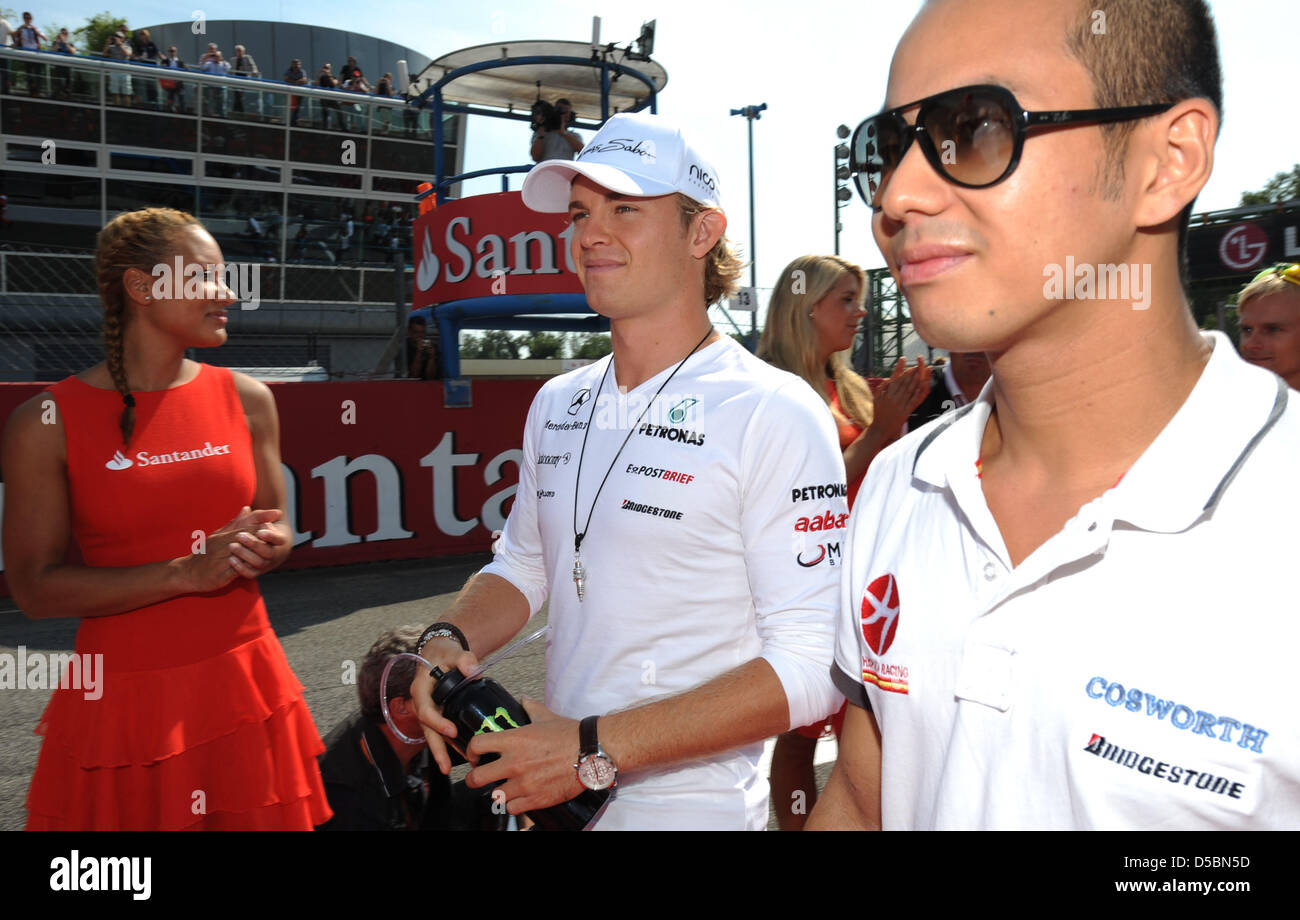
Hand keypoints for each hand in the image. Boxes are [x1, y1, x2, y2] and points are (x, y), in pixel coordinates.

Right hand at [177, 505, 283, 592]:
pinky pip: (232, 571)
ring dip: (253, 549)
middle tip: (277, 529)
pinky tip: (253, 566)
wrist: (186, 572)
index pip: (245, 525)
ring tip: (268, 546)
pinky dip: (242, 567)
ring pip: (239, 553)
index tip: (277, 513)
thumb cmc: (205, 553)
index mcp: (223, 536)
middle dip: (261, 532)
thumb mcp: (218, 536)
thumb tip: (247, 508)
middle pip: (244, 537)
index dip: (261, 519)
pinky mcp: (219, 575)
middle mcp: (222, 546)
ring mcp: (220, 561)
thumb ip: (234, 524)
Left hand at [228, 512, 290, 579]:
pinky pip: (250, 573)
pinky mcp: (257, 572)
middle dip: (254, 544)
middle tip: (239, 536)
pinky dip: (241, 567)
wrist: (263, 545)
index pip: (279, 539)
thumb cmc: (263, 530)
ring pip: (259, 563)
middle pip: (268, 553)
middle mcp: (276, 555)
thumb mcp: (262, 521)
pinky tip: (231, 559)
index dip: (271, 536)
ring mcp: (267, 564)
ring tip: (232, 546)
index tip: (260, 531)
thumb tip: (266, 511)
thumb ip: (262, 515)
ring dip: (245, 555)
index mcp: (281, 541)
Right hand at [410, 643, 480, 774]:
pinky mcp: (437, 712)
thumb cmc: (444, 652)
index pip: (425, 710)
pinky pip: (440, 730)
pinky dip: (449, 743)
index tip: (451, 731)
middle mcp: (422, 702)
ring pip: (433, 733)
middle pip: (427, 729)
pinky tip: (461, 753)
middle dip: (436, 749)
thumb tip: (472, 670)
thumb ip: (464, 659)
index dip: (437, 722)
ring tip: (450, 768)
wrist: (440, 651)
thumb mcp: (454, 651)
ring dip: (442, 751)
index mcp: (421, 688)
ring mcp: (429, 709)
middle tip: (446, 766)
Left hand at [464, 698, 583, 815]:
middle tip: (481, 777)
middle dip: (475, 778)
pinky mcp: (535, 799)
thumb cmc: (570, 734)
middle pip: (476, 778)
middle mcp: (514, 763)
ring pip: (495, 795)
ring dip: (499, 792)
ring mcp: (524, 783)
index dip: (470, 751)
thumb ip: (531, 708)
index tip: (474, 756)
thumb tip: (523, 700)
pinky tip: (519, 798)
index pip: (476, 745)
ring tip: (505, 787)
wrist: (591, 752)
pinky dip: (514, 804)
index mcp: (513, 740)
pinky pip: (512, 808)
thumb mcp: (547, 717)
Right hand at [866, 357, 930, 441]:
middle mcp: (893, 397)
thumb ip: (882, 388)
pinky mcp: (906, 411)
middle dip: (910, 372)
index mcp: (886, 394)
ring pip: (909, 389)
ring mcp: (900, 404)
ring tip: (920, 371)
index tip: (903, 359)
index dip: (900, 368)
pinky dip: (918, 392)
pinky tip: (922, 385)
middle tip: (916, 364)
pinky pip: (913, 400)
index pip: (894, 378)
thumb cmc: (877, 412)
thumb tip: (888, 378)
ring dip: (915, 379)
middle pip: (903, 382)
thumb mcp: (876, 399)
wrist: (880, 428)